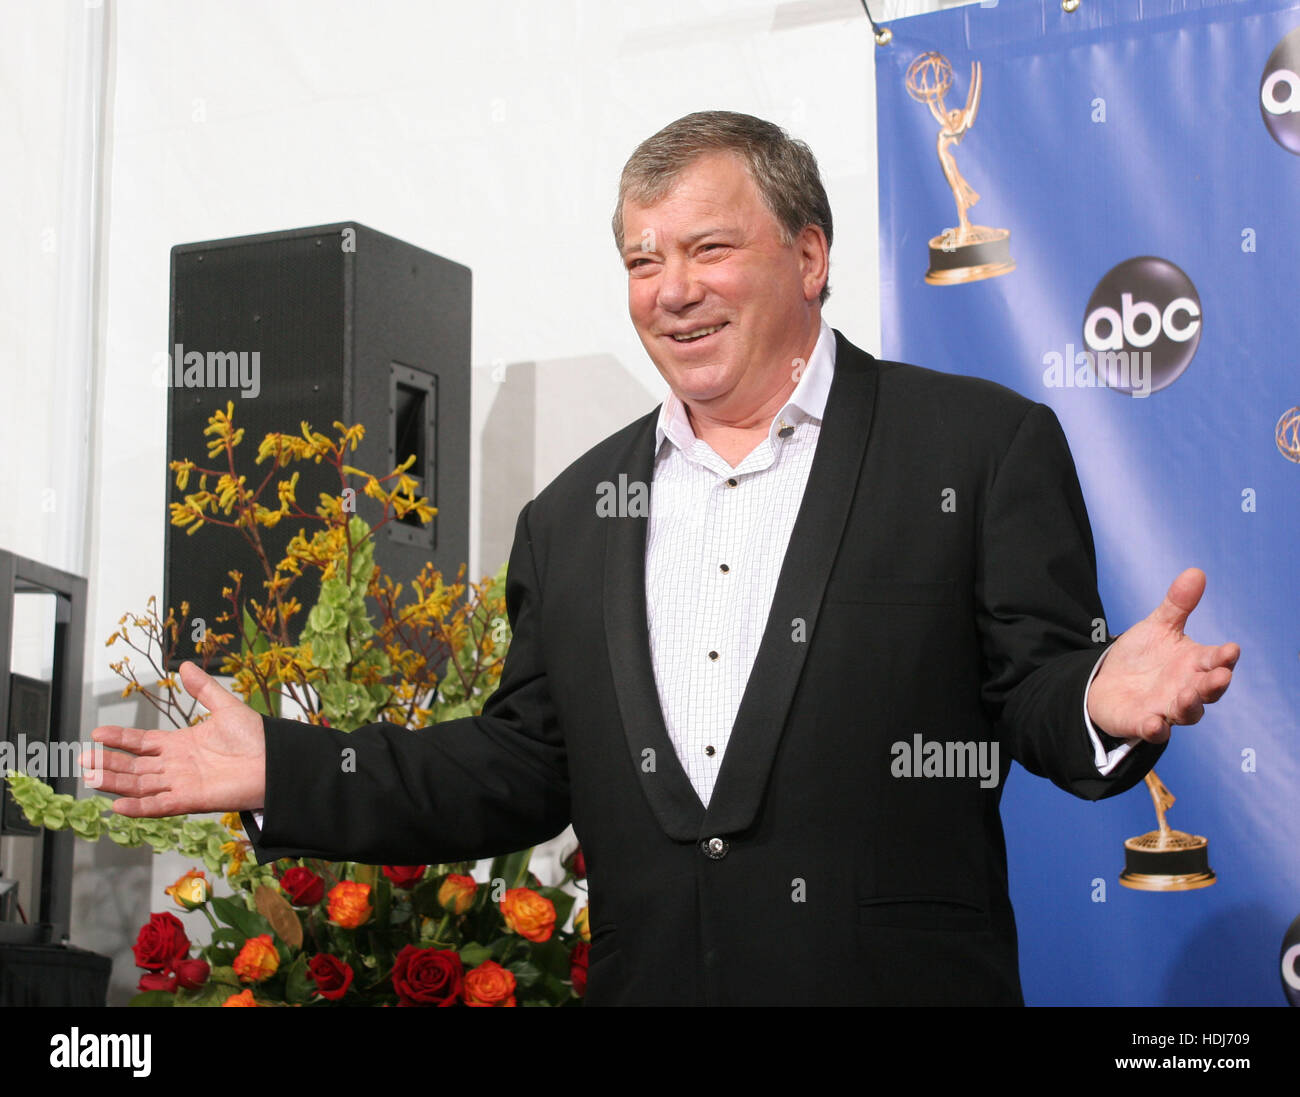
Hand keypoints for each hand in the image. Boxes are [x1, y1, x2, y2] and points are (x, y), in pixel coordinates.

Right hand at [84, 661, 266, 816]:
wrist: (277, 761)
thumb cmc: (257, 737)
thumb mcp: (226, 707)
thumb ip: (203, 689)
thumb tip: (184, 664)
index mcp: (181, 744)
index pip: (141, 742)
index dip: (119, 739)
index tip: (96, 733)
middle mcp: (177, 766)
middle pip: (134, 766)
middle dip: (108, 763)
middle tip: (82, 759)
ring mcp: (182, 784)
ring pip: (141, 785)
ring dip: (115, 783)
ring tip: (90, 777)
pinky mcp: (192, 800)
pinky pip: (160, 806)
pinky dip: (139, 807)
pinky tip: (117, 805)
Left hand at [1087, 568, 1238, 743]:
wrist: (1107, 680)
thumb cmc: (1142, 656)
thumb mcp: (1158, 626)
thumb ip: (1177, 604)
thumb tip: (1196, 572)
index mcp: (1194, 664)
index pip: (1216, 661)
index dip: (1224, 657)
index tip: (1231, 649)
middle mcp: (1187, 688)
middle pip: (1209, 691)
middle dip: (1215, 684)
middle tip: (1220, 675)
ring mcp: (1166, 708)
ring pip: (1187, 713)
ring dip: (1190, 705)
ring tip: (1188, 694)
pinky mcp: (1142, 723)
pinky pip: (1152, 731)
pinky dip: (1155, 728)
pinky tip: (1154, 723)